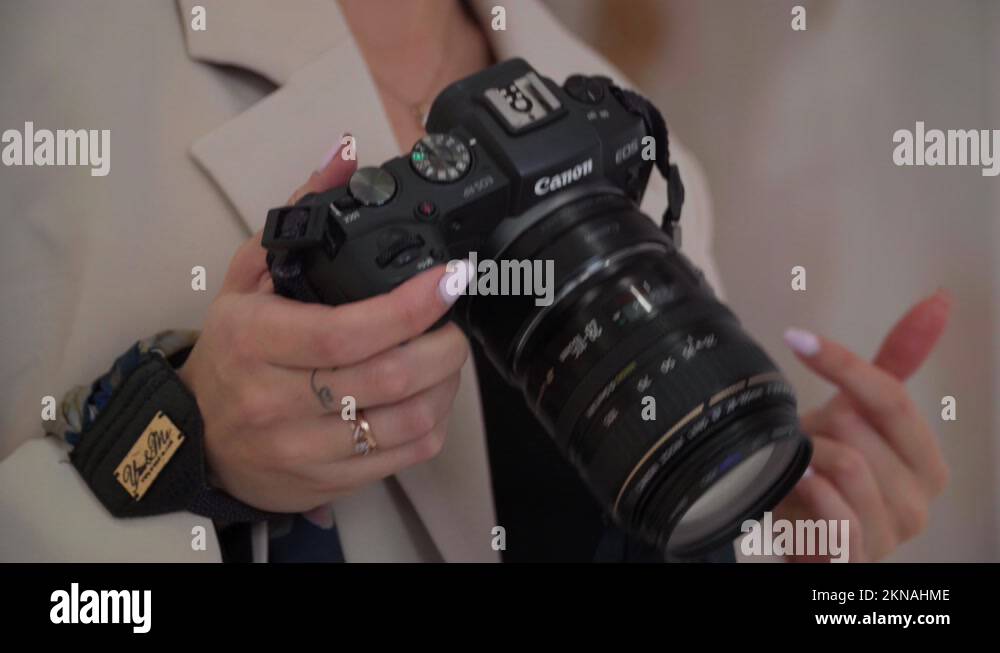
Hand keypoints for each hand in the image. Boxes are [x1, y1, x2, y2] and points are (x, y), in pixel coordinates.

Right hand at [177, 137, 471, 520]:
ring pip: (405, 422)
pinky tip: (430, 397)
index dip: (410, 306)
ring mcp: (302, 448)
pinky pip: (405, 457)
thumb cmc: (231, 354)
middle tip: (451, 324)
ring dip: (446, 384)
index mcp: (253, 342)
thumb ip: (298, 216)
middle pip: (388, 378)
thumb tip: (343, 159)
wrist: (199, 439)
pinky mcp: (327, 481)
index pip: (344, 331)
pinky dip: (434, 421)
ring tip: (444, 357)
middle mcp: (275, 401)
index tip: (450, 279)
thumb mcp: (247, 279)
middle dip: (444, 346)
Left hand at [774, 290, 951, 561]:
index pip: (892, 399)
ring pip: (844, 464)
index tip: (799, 338)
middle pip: (858, 428)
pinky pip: (833, 509)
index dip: (844, 365)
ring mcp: (889, 534)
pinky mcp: (856, 555)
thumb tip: (939, 301)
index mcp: (927, 464)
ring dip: (806, 457)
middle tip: (803, 443)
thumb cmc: (831, 478)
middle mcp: (918, 502)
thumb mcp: (857, 417)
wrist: (801, 538)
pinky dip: (807, 490)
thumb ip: (892, 366)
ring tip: (798, 467)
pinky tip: (796, 485)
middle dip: (817, 426)